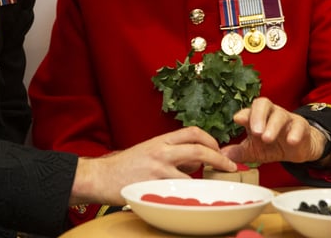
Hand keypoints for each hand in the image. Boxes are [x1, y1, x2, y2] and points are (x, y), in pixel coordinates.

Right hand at [69, 126, 235, 205]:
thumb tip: (195, 161)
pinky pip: (179, 189)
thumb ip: (172, 153)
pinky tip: (189, 198)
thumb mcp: (149, 151)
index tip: (219, 149)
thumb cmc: (125, 166)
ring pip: (192, 171)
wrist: (101, 177)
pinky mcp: (154, 186)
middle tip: (229, 166)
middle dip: (219, 157)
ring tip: (210, 187)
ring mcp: (158, 169)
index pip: (192, 132)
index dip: (210, 139)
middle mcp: (161, 151)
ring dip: (205, 179)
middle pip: (198, 148)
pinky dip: (188, 193)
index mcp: (160, 140)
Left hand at [220, 97, 327, 164]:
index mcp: (257, 117)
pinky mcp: (301, 126)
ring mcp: (286, 118)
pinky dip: (295, 133)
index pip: (248, 111)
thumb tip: (221, 156)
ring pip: (280, 115)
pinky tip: (291, 141)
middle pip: (263, 104)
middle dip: (258, 116)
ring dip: (273, 126)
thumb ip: (239, 152)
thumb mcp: (254, 151)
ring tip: (267, 138)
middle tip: (254, 131)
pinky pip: (299, 125)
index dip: (243, 114)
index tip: (237, 119)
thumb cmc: (272, 145)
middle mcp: (270, 114)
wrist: (298, 149)